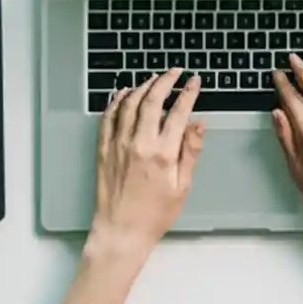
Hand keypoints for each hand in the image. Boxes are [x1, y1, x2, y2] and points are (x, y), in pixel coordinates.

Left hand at [87, 69, 205, 267]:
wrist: (121, 231)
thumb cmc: (154, 215)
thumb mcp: (182, 186)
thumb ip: (190, 152)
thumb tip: (198, 124)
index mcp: (162, 153)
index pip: (178, 112)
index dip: (188, 92)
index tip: (194, 81)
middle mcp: (138, 144)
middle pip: (151, 100)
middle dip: (165, 81)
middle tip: (174, 72)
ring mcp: (118, 144)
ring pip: (128, 103)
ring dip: (142, 86)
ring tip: (153, 80)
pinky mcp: (103, 149)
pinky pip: (108, 117)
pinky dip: (116, 101)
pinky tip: (123, 94)